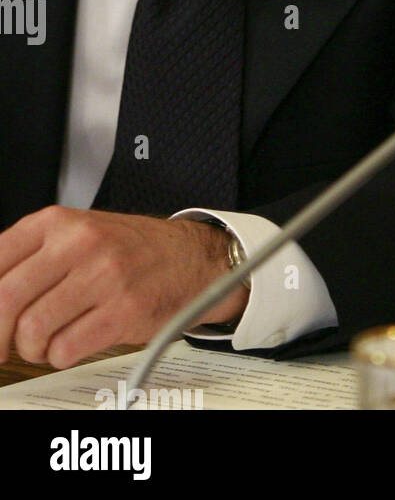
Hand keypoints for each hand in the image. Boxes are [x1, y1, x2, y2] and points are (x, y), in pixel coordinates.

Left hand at [0, 207, 249, 368]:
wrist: (192, 257)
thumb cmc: (129, 251)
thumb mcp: (76, 234)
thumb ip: (30, 258)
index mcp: (59, 222)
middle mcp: (81, 243)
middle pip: (6, 300)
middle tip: (3, 346)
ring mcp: (105, 275)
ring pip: (32, 331)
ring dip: (33, 349)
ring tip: (49, 341)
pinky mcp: (124, 310)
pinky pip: (64, 350)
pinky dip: (61, 356)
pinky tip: (75, 342)